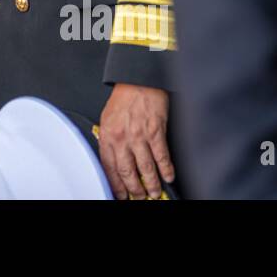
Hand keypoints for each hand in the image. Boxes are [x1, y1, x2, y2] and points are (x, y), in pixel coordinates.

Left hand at [97, 83, 174, 199]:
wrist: (138, 80)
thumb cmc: (124, 97)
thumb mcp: (108, 118)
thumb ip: (110, 138)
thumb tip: (114, 158)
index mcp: (108, 135)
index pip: (109, 167)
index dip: (115, 185)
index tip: (120, 194)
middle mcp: (122, 137)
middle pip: (127, 172)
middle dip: (134, 189)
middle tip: (139, 196)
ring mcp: (139, 136)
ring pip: (146, 168)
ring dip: (152, 184)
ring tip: (154, 192)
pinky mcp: (156, 131)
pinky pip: (162, 156)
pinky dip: (166, 169)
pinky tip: (168, 176)